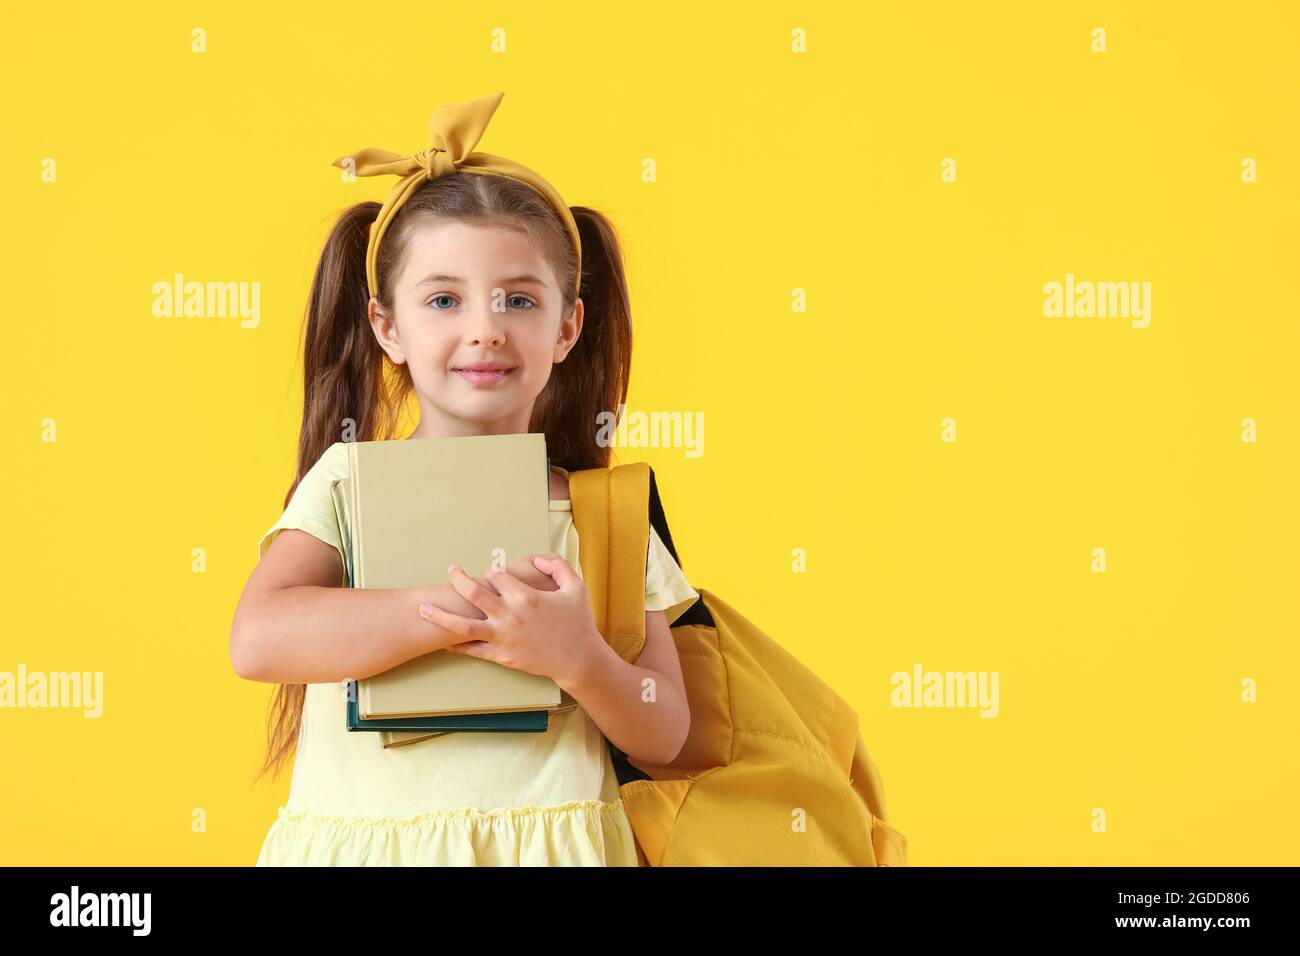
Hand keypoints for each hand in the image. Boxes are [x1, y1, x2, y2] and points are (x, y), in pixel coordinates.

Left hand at [417, 552, 610, 689]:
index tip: (493, 570)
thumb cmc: (578, 622)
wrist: (579, 659)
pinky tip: (443, 641)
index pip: (498, 575)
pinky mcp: (502, 656)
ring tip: (422, 608)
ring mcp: (503, 638)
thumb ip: (557, 566)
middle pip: (473, 593)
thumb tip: (537, 558)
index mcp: (526, 597)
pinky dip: (457, 646)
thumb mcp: (576, 587)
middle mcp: (510, 616)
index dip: (494, 570)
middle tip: (452, 570)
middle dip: (458, 578)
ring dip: (440, 616)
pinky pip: (474, 650)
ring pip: (463, 626)